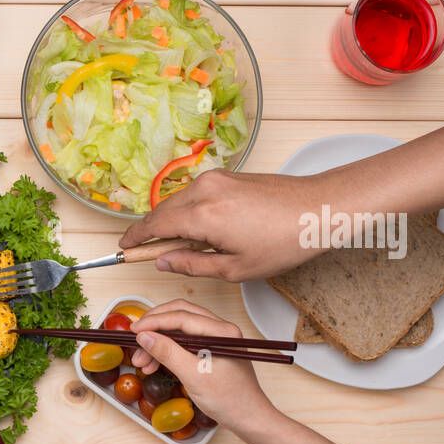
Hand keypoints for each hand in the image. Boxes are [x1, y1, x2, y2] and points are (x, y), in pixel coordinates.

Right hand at [119, 169, 326, 280]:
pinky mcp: (228, 176)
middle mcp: (203, 190)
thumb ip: (192, 264)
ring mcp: (216, 179)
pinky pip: (195, 194)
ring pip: (178, 202)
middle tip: (150, 254)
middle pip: (162, 212)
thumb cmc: (284, 241)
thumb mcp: (235, 268)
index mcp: (202, 215)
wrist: (320, 208)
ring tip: (184, 248)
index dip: (134, 239)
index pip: (153, 225)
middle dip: (152, 232)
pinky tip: (202, 231)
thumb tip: (163, 261)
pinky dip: (189, 212)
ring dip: (172, 222)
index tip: (123, 249)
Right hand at [129, 300, 272, 430]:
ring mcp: (216, 339)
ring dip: (158, 341)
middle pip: (179, 315)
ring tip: (142, 360)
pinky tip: (153, 364)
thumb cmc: (229, 399)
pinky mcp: (211, 350)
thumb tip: (144, 336)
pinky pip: (184, 342)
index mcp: (221, 331)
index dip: (153, 322)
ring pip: (179, 329)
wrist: (248, 417)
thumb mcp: (193, 375)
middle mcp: (220, 329)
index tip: (133, 331)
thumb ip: (167, 352)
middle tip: (135, 339)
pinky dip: (167, 351)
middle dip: (154, 327)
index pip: (181, 316)